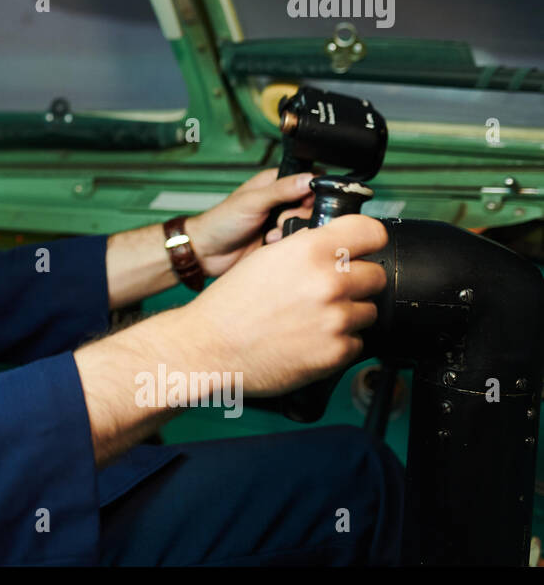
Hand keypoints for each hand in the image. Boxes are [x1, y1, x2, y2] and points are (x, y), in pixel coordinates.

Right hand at [178, 213, 388, 394]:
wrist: (208, 346)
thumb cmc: (229, 305)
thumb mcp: (266, 258)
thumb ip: (306, 249)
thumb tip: (335, 246)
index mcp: (309, 250)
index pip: (372, 232)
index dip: (368, 241)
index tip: (364, 249)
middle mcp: (328, 281)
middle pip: (376, 275)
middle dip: (357, 282)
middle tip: (329, 292)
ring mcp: (335, 319)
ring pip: (368, 310)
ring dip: (348, 314)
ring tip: (314, 319)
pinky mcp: (336, 352)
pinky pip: (357, 343)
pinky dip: (339, 343)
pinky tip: (310, 340)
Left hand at [186, 168, 316, 277]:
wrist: (207, 252)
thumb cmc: (222, 220)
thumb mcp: (252, 201)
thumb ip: (281, 190)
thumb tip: (309, 179)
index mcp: (275, 183)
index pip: (310, 180)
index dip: (313, 191)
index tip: (304, 202)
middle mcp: (282, 200)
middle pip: (314, 204)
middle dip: (300, 214)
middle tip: (279, 219)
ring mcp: (282, 220)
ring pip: (308, 224)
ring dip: (292, 230)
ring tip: (271, 233)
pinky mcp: (281, 239)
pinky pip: (298, 240)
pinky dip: (287, 242)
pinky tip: (270, 242)